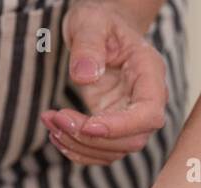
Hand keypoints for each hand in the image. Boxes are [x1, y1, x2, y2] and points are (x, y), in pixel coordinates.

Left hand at [42, 0, 167, 164]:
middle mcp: (146, 101)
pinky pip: (102, 152)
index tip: (87, 126)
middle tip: (57, 117)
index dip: (120, 127)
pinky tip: (56, 133)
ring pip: (115, 151)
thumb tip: (84, 77)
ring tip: (50, 121)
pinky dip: (77, 149)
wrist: (100, 31)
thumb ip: (88, 45)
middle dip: (92, 137)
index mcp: (150, 74)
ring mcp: (131, 118)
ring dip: (79, 145)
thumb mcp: (91, 21)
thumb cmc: (100, 22)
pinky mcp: (113, 127)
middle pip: (132, 139)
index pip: (148, 114)